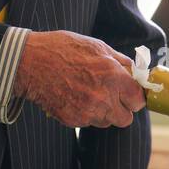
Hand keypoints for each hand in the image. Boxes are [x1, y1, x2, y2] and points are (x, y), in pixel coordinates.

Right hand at [14, 30, 145, 127]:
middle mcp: (103, 97)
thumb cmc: (62, 49)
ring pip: (107, 122)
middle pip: (126, 118)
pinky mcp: (72, 120)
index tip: (130, 93)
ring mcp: (87, 111)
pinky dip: (86, 114)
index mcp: (113, 76)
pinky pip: (88, 123)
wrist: (29, 63)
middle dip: (122, 108)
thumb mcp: (97, 46)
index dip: (135, 96)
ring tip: (91, 94)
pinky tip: (76, 98)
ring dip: (104, 113)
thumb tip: (134, 70)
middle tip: (113, 97)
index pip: (138, 100)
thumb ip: (120, 61)